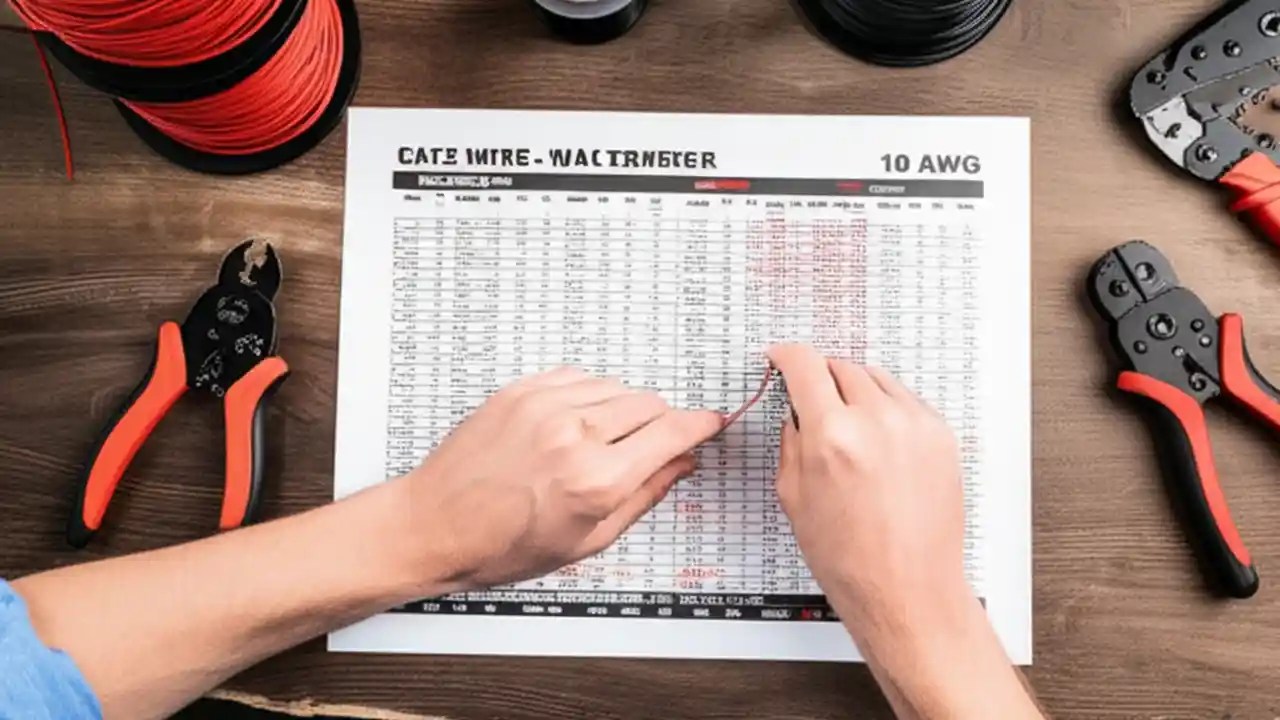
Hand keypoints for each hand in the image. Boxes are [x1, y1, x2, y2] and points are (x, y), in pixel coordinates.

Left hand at [390, 367, 722, 593]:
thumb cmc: (502, 544)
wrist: (434, 525)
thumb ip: (645, 496)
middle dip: (661, 423)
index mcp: (596, 481)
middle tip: (653, 445)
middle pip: (649, 404)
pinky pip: (577, 376)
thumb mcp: (587, 540)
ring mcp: (544, 406)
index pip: (672, 433)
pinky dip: (589, 394)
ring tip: (604, 441)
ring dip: (624, 409)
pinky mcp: (519, 391)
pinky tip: (577, 422)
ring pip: (616, 386)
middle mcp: (573, 435)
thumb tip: (682, 464)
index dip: (700, 426)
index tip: (711, 424)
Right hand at [768, 344, 970, 629]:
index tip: (782, 358)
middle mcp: (876, 421)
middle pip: (840, 366)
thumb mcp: (795, 496)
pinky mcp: (940, 435)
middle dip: (820, 379)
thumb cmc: (850, 556)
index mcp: (832, 436)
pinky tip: (878, 442)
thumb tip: (796, 407)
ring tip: (848, 429)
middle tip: (814, 402)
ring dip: (855, 391)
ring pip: (875, 378)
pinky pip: (905, 400)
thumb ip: (792, 440)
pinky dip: (886, 409)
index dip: (786, 355)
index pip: (804, 364)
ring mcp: (914, 425)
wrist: (906, 588)